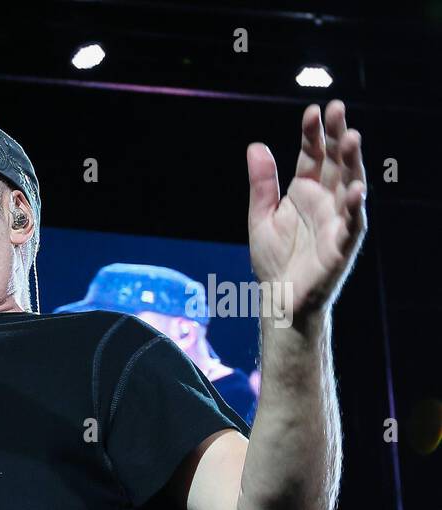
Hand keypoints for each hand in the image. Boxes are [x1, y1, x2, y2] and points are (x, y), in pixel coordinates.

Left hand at [247, 100, 367, 325]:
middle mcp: (326, 200)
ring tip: (351, 138)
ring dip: (352, 163)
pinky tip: (355, 190)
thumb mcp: (261, 215)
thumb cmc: (274, 258)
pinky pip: (352, 223)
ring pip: (349, 185)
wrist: (279, 298)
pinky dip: (354, 207)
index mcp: (306, 190)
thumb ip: (261, 183)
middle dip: (337, 136)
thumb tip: (256, 145)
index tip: (312, 111)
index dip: (313, 134)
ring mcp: (337, 220)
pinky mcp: (342, 244)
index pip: (312, 155)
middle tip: (338, 109)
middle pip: (336, 162)